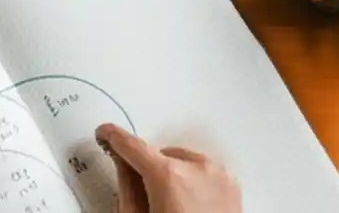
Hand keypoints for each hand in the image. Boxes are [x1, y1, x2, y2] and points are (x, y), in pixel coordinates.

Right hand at [96, 123, 241, 212]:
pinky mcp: (231, 185)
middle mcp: (197, 169)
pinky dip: (193, 182)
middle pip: (159, 156)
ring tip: (172, 208)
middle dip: (149, 172)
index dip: (114, 138)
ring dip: (172, 176)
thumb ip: (127, 186)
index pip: (133, 146)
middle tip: (148, 200)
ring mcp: (218, 175)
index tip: (107, 133)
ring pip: (182, 161)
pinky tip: (188, 206)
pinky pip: (204, 172)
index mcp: (169, 177)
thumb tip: (122, 164)